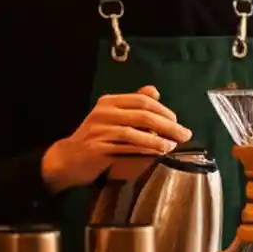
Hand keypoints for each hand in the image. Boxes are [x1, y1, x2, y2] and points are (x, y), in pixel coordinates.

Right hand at [41, 85, 191, 192]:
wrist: (68, 159)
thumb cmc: (95, 138)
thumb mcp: (113, 117)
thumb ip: (133, 104)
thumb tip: (154, 92)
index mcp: (110, 102)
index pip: (143, 101)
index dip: (164, 111)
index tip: (178, 122)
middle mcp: (104, 112)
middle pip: (143, 114)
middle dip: (168, 125)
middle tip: (184, 135)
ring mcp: (100, 130)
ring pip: (135, 131)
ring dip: (158, 139)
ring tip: (173, 145)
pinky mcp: (98, 148)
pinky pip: (126, 148)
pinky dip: (144, 150)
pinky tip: (157, 153)